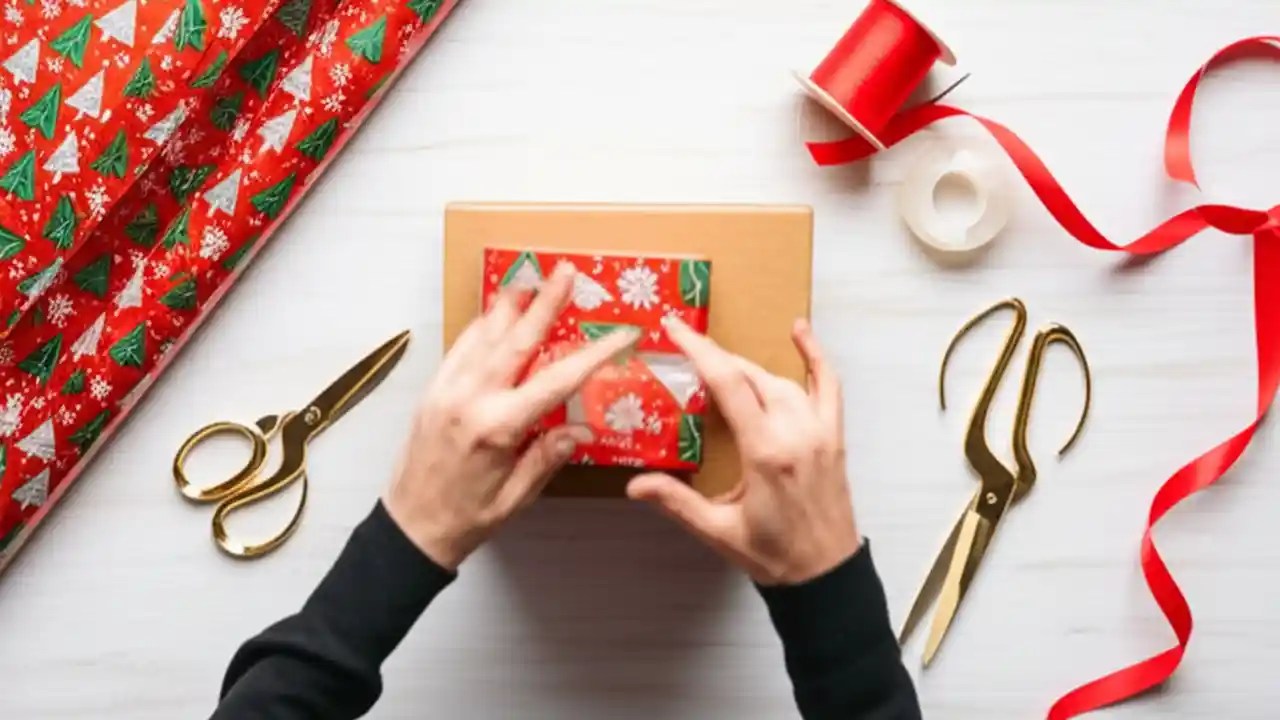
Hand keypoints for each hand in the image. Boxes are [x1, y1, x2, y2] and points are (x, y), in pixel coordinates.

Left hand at [385, 262, 637, 570]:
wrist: (409, 528)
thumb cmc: (467, 518)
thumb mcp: (516, 497)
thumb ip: (548, 456)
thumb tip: (581, 429)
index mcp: (498, 427)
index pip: (556, 380)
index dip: (592, 355)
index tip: (620, 335)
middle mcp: (470, 399)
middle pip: (516, 339)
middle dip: (545, 302)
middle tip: (566, 272)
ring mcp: (446, 390)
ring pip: (484, 335)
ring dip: (509, 305)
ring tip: (531, 280)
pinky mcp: (431, 390)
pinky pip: (460, 348)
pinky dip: (481, 327)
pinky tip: (496, 315)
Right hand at [627, 317, 859, 585]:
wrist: (826, 575)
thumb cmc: (773, 555)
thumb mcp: (718, 532)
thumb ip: (677, 502)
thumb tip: (635, 485)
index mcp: (766, 451)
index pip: (728, 383)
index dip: (699, 350)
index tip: (675, 329)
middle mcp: (796, 432)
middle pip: (751, 376)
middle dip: (715, 356)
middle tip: (684, 345)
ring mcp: (819, 430)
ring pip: (780, 379)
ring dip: (748, 366)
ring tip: (718, 361)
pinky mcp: (833, 435)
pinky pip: (828, 384)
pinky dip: (815, 356)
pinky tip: (798, 331)